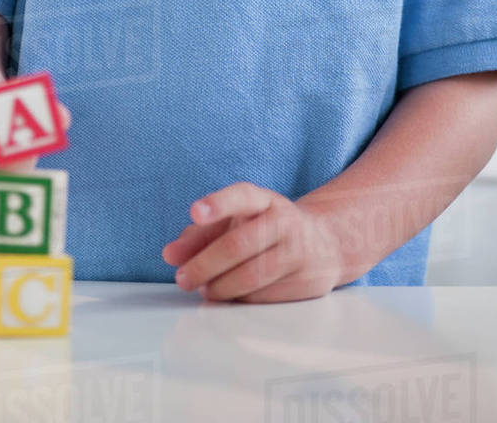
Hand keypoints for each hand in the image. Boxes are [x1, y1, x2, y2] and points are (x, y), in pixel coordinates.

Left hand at [161, 181, 341, 302]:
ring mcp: (298, 252)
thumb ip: (201, 234)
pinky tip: (228, 298)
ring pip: (252, 275)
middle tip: (183, 278)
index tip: (195, 212)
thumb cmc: (268, 229)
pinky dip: (239, 300)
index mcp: (264, 200)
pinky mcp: (306, 283)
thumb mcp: (237, 221)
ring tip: (203, 290)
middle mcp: (284, 222)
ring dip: (220, 287)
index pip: (241, 196)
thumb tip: (171, 254)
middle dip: (204, 264)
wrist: (326, 243)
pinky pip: (264, 297)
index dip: (218, 204)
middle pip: (239, 245)